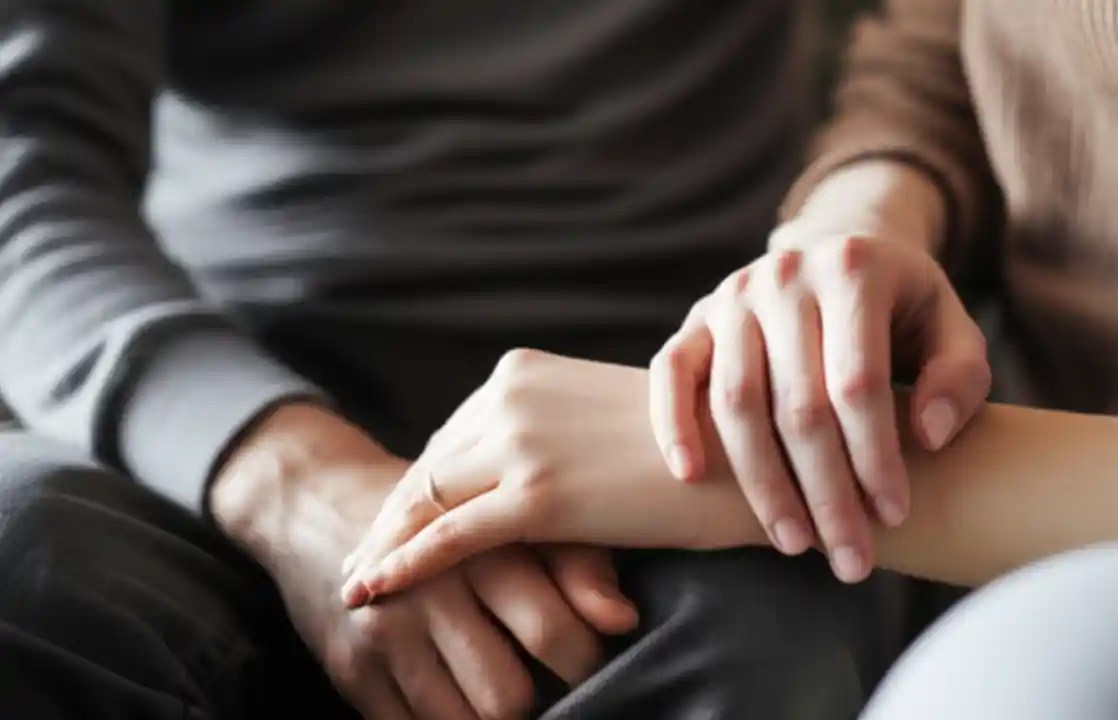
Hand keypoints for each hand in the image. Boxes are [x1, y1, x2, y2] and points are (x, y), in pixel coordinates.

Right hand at [211, 403, 636, 718]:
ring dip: (494, 717)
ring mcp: (384, 637)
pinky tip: (460, 700)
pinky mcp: (349, 672)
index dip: (584, 660)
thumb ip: (579, 565)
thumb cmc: (449, 517)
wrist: (325, 502)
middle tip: (549, 683)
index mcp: (481, 548)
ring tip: (506, 690)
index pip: (552, 632)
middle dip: (541, 700)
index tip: (588, 657)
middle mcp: (429, 592)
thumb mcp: (515, 521)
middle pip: (508, 695)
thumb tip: (624, 620)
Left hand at [341, 351, 770, 606]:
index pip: (450, 436)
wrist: (750, 458)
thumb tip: (512, 476)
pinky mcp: (538, 494)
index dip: (415, 485)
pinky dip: (402, 565)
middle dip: (390, 516)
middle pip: (428, 464)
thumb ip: (547, 433)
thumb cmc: (687, 447)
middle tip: (359, 556)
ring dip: (383, 544)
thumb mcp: (599, 420)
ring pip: (425, 499)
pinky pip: (449, 535)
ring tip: (357, 581)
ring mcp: (522, 441)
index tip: (391, 520)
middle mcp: (511, 393)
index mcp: (523, 370)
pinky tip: (370, 591)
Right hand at [649, 221, 988, 582]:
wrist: (844, 252)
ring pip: (736, 401)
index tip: (894, 516)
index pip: (858, 382)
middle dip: (826, 493)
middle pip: (797, 403)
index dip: (875, 456)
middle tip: (850, 560)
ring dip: (763, 483)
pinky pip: (670, 372)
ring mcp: (733, 295)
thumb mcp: (954, 330)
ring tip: (794, 543)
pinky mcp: (697, 317)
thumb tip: (926, 437)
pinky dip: (673, 424)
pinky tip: (690, 478)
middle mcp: (785, 274)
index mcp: (853, 267)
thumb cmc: (904, 312)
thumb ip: (960, 377)